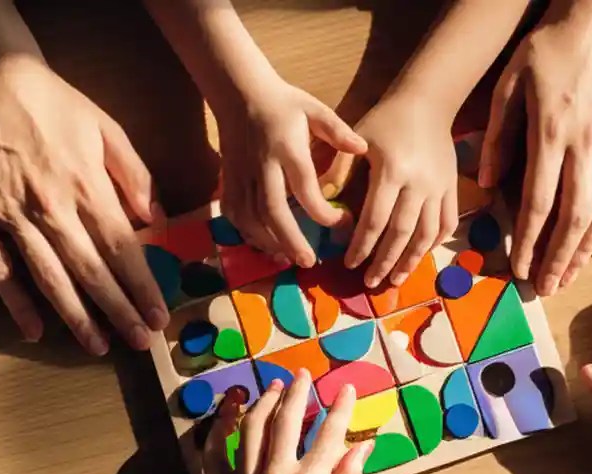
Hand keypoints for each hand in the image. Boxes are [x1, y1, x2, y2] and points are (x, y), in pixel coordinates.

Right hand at [0, 56, 166, 353]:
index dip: (142, 288)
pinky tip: (33, 329)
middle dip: (118, 312)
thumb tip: (153, 221)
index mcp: (87, 186)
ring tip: (98, 345)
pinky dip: (16, 302)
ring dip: (75, 317)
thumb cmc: (56, 105)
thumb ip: (134, 176)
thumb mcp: (108, 129)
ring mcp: (11, 215)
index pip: (122, 250)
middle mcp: (51, 206)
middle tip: (139, 342)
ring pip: (48, 277)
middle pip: (91, 272)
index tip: (158, 316)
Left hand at [199, 372, 368, 473]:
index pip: (328, 434)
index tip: (345, 388)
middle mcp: (275, 473)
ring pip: (252, 427)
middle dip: (297, 392)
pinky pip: (216, 448)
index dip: (339, 407)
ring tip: (272, 386)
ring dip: (264, 401)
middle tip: (302, 374)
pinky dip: (223, 425)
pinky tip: (231, 410)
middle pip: (287, 420)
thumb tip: (364, 447)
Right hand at [213, 77, 367, 267]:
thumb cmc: (284, 104)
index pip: (305, 187)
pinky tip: (264, 245)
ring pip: (249, 217)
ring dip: (267, 242)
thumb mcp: (314, 109)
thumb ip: (338, 130)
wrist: (239, 93)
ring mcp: (240, 174)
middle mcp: (261, 165)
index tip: (340, 222)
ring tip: (287, 259)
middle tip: (307, 261)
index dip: (322, 212)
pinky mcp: (228, 180)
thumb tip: (363, 148)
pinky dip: (246, 233)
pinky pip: (234, 214)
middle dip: (289, 239)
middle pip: (272, 210)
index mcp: (286, 148)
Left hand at [343, 95, 458, 287]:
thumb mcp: (358, 137)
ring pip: (427, 234)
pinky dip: (434, 243)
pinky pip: (447, 223)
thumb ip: (339, 169)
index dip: (362, 245)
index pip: (375, 219)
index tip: (350, 264)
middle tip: (371, 282)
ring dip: (411, 261)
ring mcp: (439, 188)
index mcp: (392, 171)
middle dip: (385, 261)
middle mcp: (418, 183)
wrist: (427, 102)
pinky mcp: (452, 188)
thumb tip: (321, 202)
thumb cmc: (386, 120)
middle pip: (401, 233)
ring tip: (397, 279)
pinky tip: (421, 255)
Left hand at [481, 6, 591, 295]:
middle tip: (546, 287)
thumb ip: (497, 137)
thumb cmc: (546, 51)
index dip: (530, 242)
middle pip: (574, 218)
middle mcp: (585, 146)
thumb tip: (488, 184)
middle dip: (559, 259)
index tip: (521, 269)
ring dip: (586, 249)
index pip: (539, 203)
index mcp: (550, 135)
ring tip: (571, 274)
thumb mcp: (507, 87)